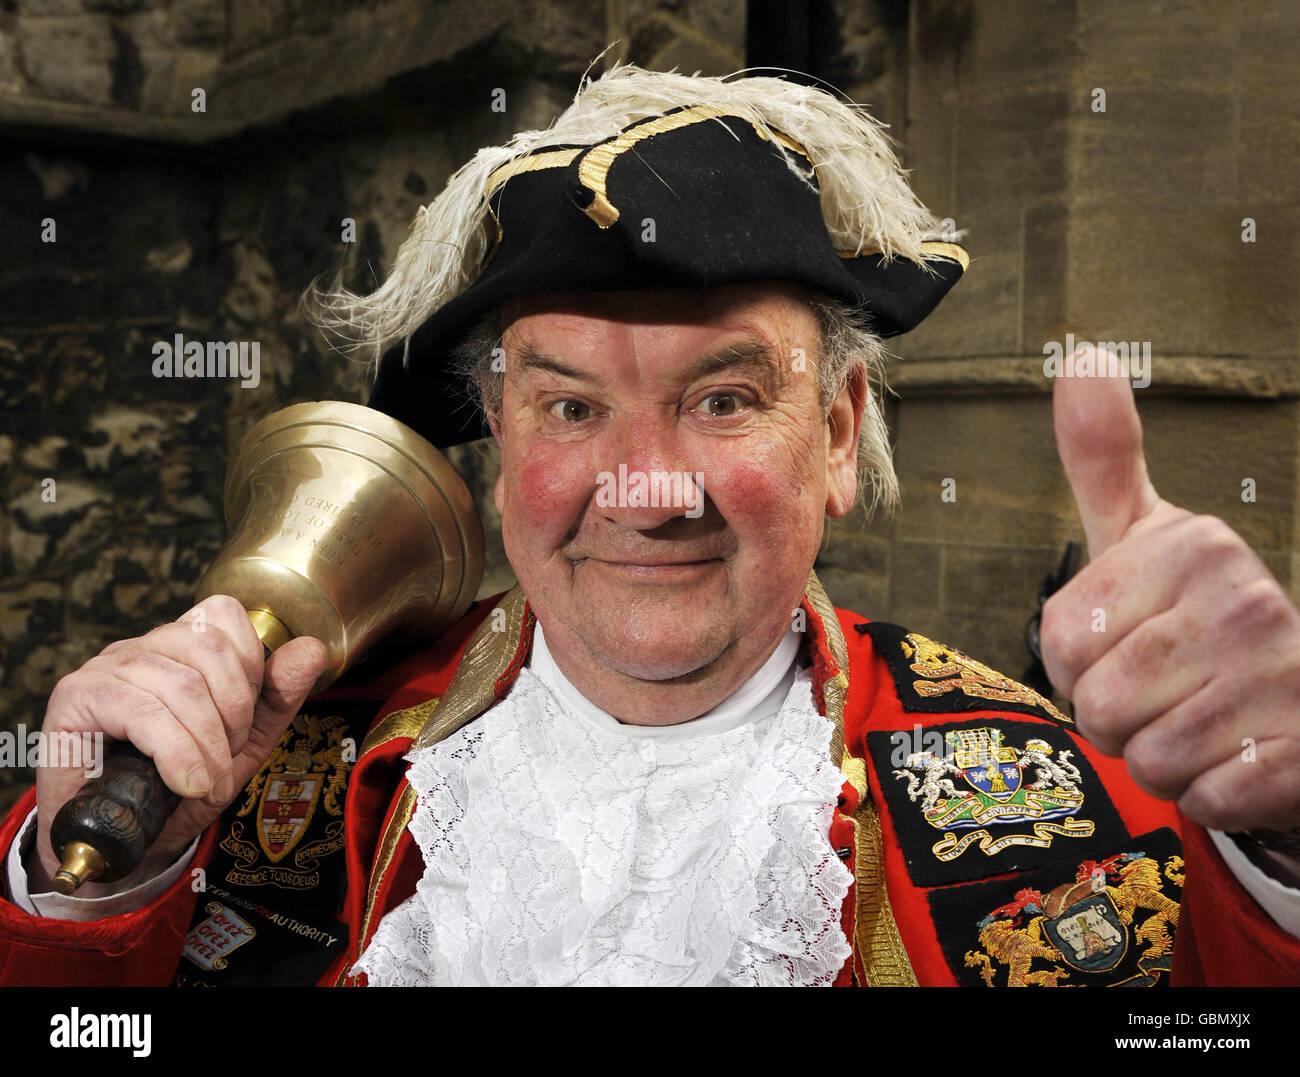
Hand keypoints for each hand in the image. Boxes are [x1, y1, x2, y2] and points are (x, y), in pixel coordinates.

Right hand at [31, 595, 328, 894]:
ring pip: (181, 686)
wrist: (126, 842)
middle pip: (209, 648)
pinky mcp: (76, 698)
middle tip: (227, 758)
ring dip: (207, 745)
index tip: (244, 720)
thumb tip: (312, 649)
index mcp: (177, 646)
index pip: (223, 614)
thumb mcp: (244, 743)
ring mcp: (104, 668)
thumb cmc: (180, 788)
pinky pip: (143, 713)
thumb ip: (279, 696)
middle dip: (234, 713)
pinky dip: (177, 754)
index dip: (248, 667)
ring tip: (206, 781)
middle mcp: (139, 647)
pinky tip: (185, 783)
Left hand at [1039, 346, 1299, 835]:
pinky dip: (1208, 794)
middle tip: (1164, 693)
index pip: (1062, 642)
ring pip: (1147, 758)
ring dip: (1160, 757)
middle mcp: (1245, 600)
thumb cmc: (1197, 617)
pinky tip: (1240, 757)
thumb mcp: (1146, 534)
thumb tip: (1082, 357)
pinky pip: (1204, 798)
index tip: (1127, 645)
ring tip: (1204, 721)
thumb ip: (1106, 457)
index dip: (1079, 664)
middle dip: (1116, 718)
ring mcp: (1285, 676)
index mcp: (1192, 547)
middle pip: (1097, 706)